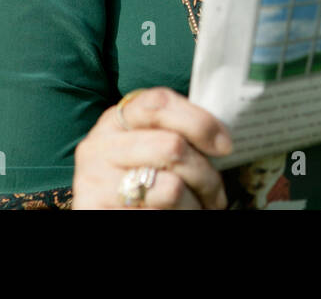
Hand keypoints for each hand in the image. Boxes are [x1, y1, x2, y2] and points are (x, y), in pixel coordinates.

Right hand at [72, 86, 232, 208]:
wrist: (100, 209)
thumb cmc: (139, 171)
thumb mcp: (149, 141)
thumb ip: (175, 131)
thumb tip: (222, 141)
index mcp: (117, 118)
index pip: (159, 104)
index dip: (199, 121)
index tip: (225, 146)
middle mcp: (101, 146)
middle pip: (173, 147)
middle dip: (205, 174)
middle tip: (217, 192)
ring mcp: (96, 182)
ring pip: (171, 188)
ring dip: (195, 202)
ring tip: (199, 206)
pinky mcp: (97, 210)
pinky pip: (156, 214)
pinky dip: (178, 216)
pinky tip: (178, 215)